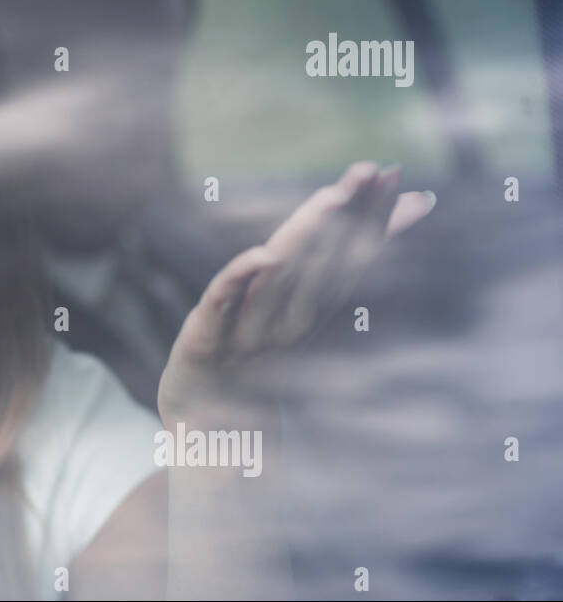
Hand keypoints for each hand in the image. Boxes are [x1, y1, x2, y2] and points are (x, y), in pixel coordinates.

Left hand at [158, 161, 433, 422]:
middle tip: (371, 170)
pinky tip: (263, 256)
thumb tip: (366, 244)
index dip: (372, 218)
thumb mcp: (291, 316)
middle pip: (323, 261)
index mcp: (311, 312)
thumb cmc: (253, 363)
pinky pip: (223, 303)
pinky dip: (241, 278)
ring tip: (332, 197)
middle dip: (349, 214)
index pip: (349, 259)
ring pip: (280, 276)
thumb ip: (322, 275)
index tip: (395, 175)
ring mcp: (247, 332)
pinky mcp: (205, 340)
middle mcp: (287, 321)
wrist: (206, 431)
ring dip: (306, 235)